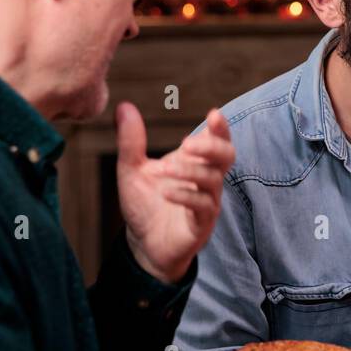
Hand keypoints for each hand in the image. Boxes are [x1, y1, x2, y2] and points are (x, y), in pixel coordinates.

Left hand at [117, 104, 234, 283]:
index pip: (217, 140)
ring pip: (213, 180)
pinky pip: (204, 206)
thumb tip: (124, 106)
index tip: (213, 114)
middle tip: (187, 143)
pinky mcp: (202, 223)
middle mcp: (207, 179)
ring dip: (190, 171)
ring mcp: (207, 201)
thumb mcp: (132, 170)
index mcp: (195, 162)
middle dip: (212, 146)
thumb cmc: (145, 204)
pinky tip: (166, 191)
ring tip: (164, 170)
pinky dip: (186, 195)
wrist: (143, 245)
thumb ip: (131, 141)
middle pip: (227, 156)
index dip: (220, 128)